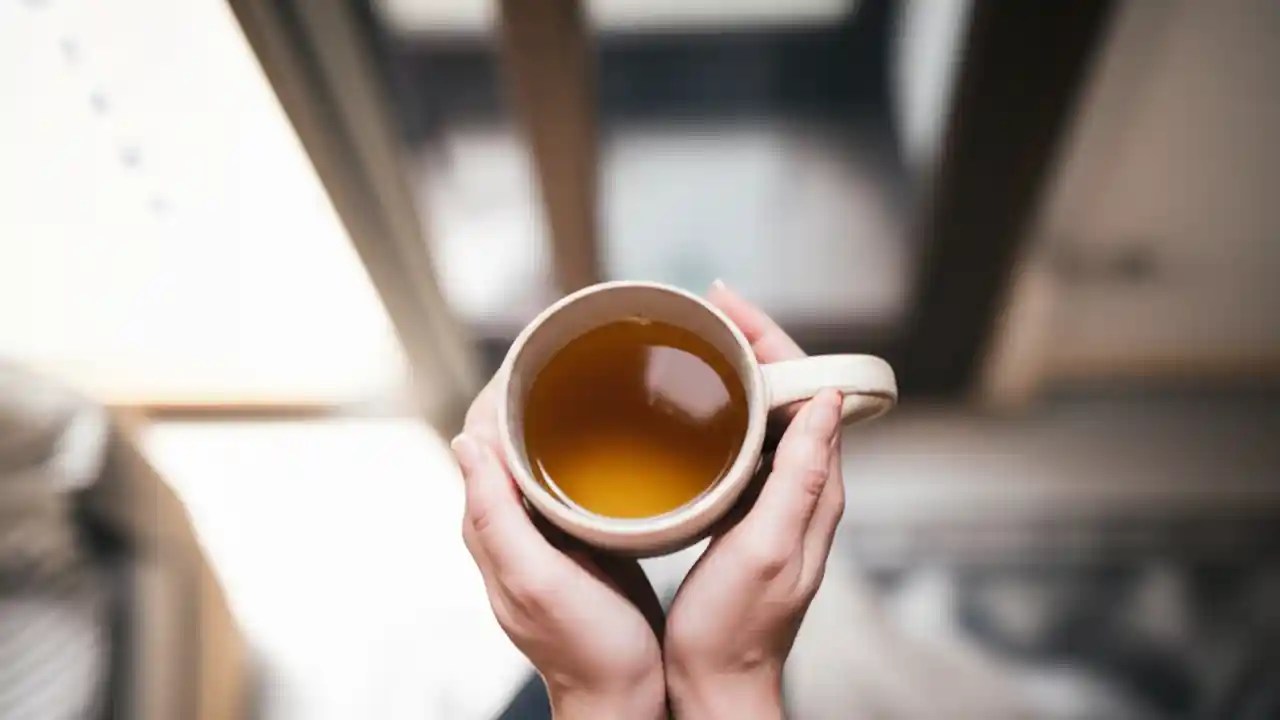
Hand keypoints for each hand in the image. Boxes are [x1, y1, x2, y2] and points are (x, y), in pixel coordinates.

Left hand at [453, 379, 666, 718]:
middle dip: (531, 385)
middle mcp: (510, 520)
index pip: (481, 434)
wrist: (624, 692)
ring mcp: (543, 527)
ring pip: (538, 449)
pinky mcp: (578, 534)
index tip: (535, 347)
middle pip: (508, 434)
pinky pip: (567, 472)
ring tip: (589, 369)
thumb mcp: (537, 579)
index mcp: (491, 525)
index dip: (501, 386)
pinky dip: (581, 439)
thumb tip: (465, 441)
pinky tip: (614, 427)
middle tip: (570, 345)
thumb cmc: (587, 647)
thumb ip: (495, 516)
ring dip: (555, 407)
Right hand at [664, 282, 846, 718]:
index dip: (773, 337)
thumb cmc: (735, 629)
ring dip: (738, 372)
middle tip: (707, 311)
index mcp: (815, 488)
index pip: (809, 387)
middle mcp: (802, 487)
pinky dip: (722, 411)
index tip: (728, 305)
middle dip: (752, 342)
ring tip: (699, 341)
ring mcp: (775, 499)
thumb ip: (801, 476)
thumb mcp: (768, 548)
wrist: (716, 684)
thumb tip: (828, 398)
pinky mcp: (747, 513)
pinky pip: (743, 444)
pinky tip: (692, 408)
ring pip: (764, 414)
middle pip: (787, 392)